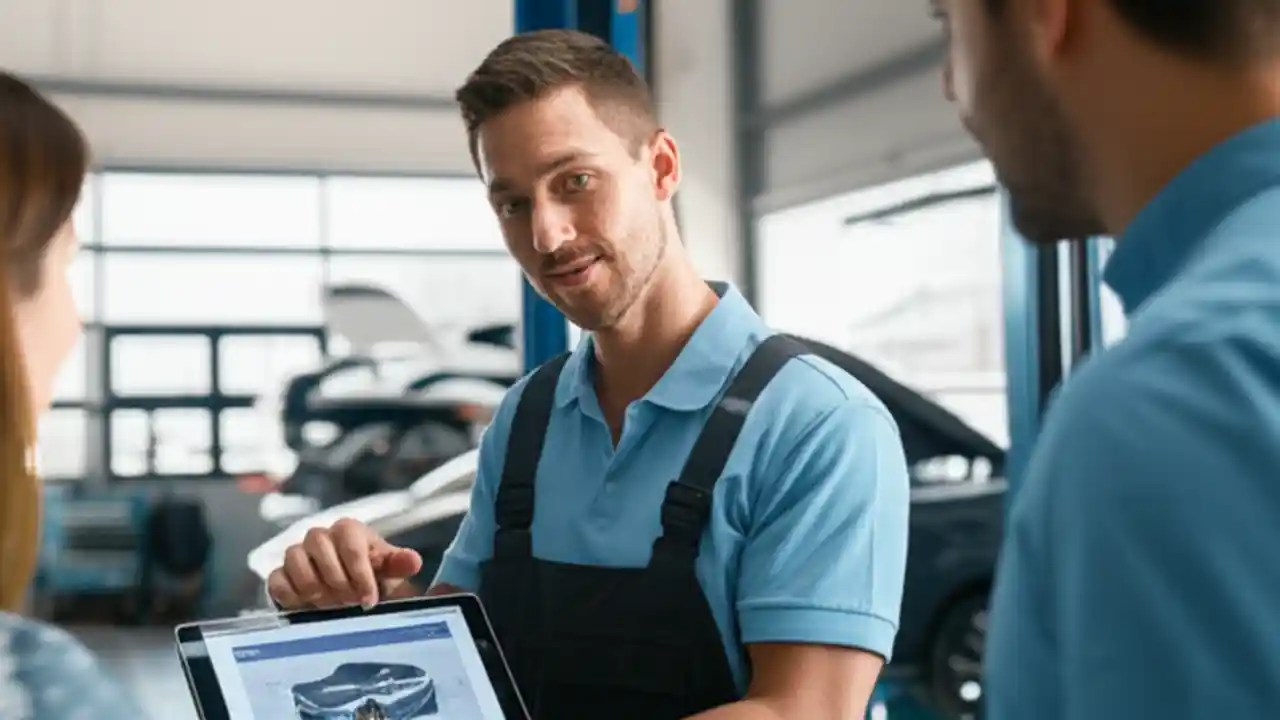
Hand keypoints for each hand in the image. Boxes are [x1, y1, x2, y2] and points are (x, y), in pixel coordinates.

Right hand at [267, 518, 422, 609]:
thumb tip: (414, 561)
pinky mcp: (280, 574)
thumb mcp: (389, 572)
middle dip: (338, 581)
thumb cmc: (371, 577)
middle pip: (320, 548)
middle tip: (350, 603)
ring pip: (295, 559)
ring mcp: (296, 553)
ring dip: (314, 588)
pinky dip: (291, 595)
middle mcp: (319, 536)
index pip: (351, 545)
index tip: (369, 600)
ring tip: (330, 605)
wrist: (348, 596)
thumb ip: (399, 564)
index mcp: (348, 530)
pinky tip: (307, 607)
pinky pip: (277, 580)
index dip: (360, 575)